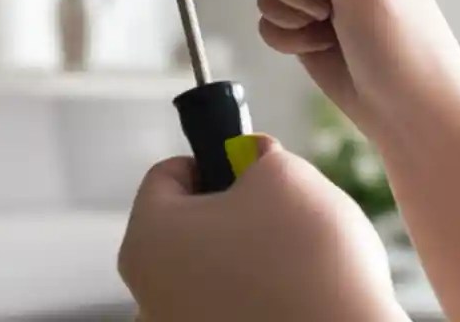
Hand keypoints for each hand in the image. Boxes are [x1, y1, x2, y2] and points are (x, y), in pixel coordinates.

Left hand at [118, 136, 404, 321]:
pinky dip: (257, 296)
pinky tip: (294, 295)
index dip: (214, 158)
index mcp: (149, 238)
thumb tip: (254, 156)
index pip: (167, 175)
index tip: (249, 168)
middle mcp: (148, 292)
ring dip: (246, 256)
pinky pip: (230, 305)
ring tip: (293, 259)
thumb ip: (258, 153)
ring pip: (210, 269)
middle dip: (233, 210)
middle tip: (279, 211)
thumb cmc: (310, 263)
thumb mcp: (287, 175)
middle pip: (187, 226)